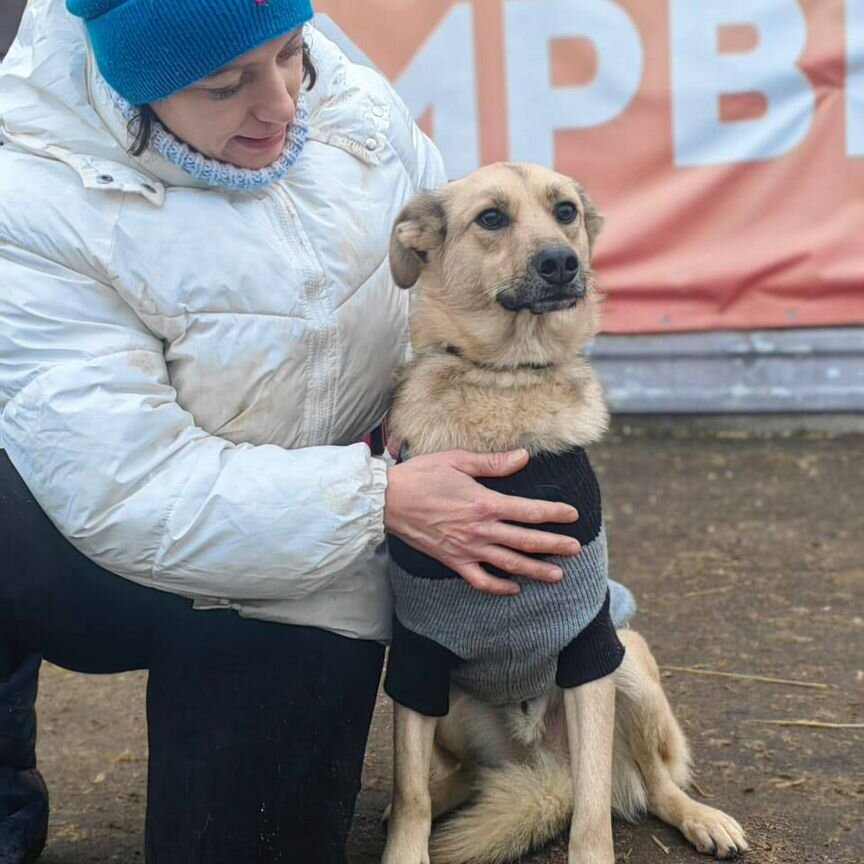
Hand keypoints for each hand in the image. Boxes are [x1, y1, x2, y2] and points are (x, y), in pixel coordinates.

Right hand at [384, 449, 580, 594]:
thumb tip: (523, 457)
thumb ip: (493, 463)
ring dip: (535, 570)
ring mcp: (467, 548)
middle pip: (526, 540)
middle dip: (554, 545)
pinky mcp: (453, 560)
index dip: (554, 513)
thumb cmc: (421, 475)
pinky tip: (514, 588)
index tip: (572, 516)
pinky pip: (480, 580)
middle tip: (575, 548)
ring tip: (557, 575)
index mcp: (484, 502)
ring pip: (509, 564)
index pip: (528, 510)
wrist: (388, 500)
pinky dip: (499, 587)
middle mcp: (480, 529)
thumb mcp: (458, 460)